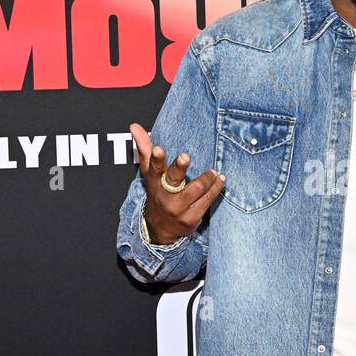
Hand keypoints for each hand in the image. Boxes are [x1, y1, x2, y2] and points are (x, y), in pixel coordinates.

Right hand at [129, 122, 225, 245]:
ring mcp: (178, 208)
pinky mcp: (191, 218)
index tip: (158, 148)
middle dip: (179, 167)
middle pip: (173, 179)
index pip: (154, 169)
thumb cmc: (158, 194)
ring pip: (196, 189)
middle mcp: (165, 196)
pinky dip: (216, 188)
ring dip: (208, 178)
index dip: (156, 159)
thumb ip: (145, 149)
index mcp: (155, 182)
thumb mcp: (150, 174)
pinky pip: (207, 200)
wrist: (160, 230)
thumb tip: (135, 126)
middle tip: (185, 156)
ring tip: (214, 172)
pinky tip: (220, 180)